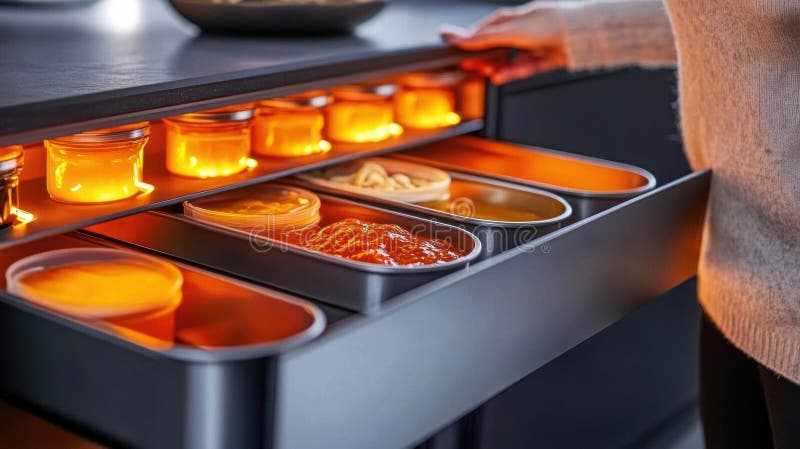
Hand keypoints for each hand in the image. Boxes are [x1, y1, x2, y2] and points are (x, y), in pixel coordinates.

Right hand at [441, 3, 567, 83]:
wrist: (582, 35)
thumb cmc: (551, 23)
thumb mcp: (510, 31)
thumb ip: (482, 37)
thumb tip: (453, 35)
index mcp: (512, 18)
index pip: (484, 30)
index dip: (470, 41)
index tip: (456, 52)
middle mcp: (523, 30)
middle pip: (497, 47)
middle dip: (484, 59)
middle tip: (471, 68)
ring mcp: (534, 45)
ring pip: (510, 60)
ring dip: (498, 68)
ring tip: (489, 74)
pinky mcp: (544, 59)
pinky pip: (524, 68)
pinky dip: (513, 73)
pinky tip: (502, 76)